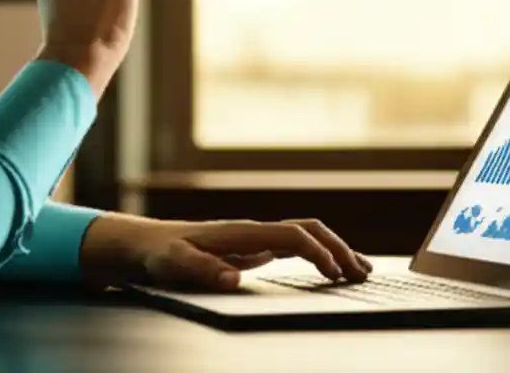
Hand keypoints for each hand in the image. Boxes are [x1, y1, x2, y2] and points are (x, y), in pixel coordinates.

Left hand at [79, 213, 371, 291]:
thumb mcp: (174, 263)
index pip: (291, 236)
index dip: (317, 253)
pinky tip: (331, 270)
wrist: (147, 243)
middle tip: (362, 273)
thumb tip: (235, 279)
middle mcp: (253, 232)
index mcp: (241, 233)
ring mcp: (255, 240)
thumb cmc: (160, 253)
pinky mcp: (252, 250)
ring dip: (334, 250)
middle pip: (307, 230)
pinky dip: (319, 256)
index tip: (334, 274)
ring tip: (361, 271)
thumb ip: (203, 270)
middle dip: (338, 248)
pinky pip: (295, 248)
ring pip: (305, 237)